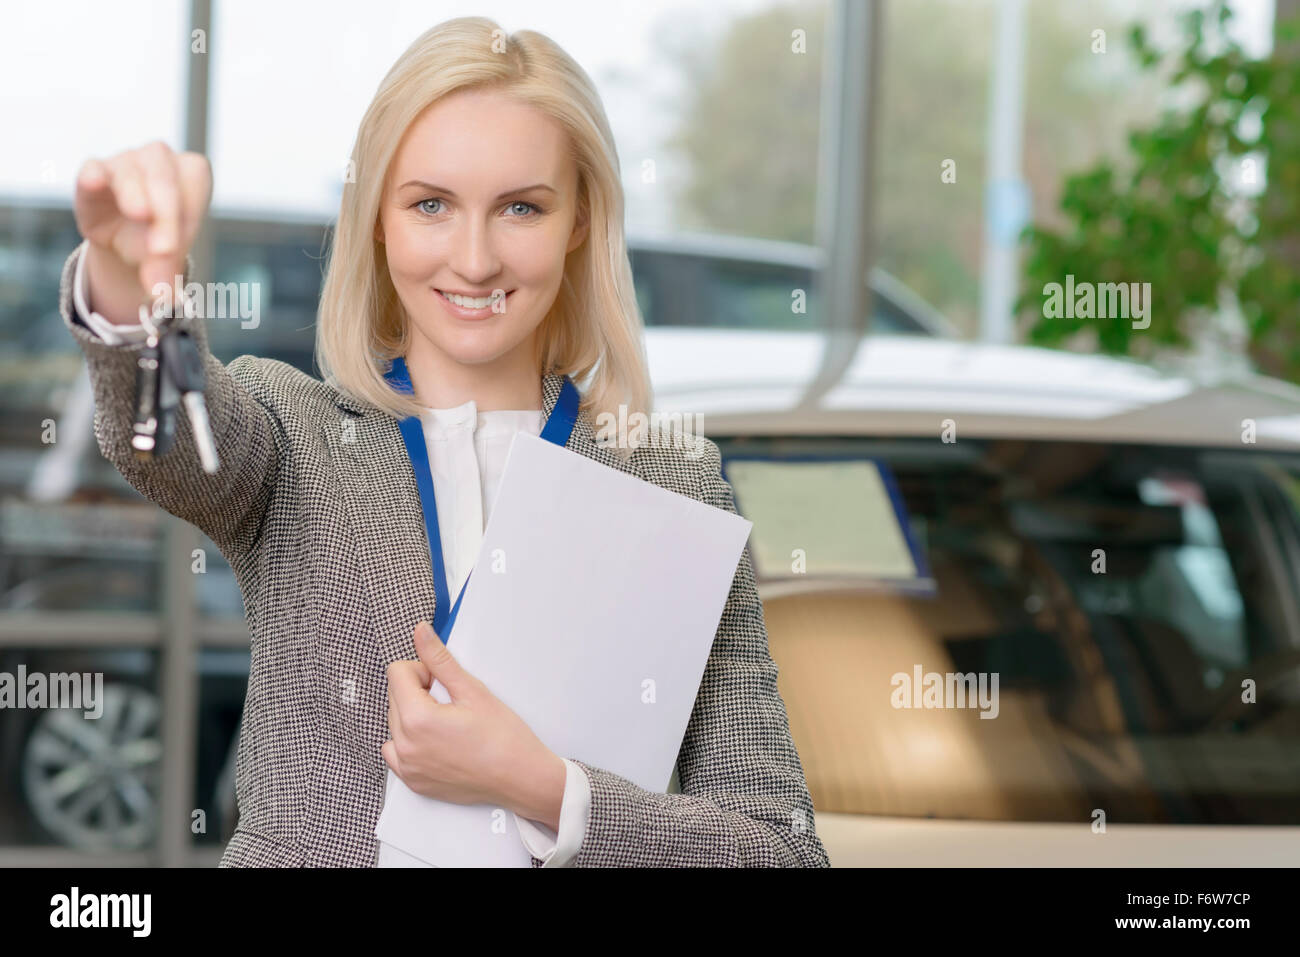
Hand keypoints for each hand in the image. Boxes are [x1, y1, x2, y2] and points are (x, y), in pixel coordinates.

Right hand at [73, 141, 211, 324]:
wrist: (123, 237)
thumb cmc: (154, 237)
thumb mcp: (164, 258)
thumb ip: (167, 274)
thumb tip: (169, 300)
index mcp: (190, 175)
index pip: (194, 185)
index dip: (184, 215)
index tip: (169, 250)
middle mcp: (160, 160)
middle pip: (164, 177)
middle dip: (164, 212)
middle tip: (161, 248)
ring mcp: (125, 162)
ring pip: (129, 170)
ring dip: (134, 193)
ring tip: (139, 215)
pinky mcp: (94, 172)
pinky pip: (93, 168)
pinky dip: (93, 175)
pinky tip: (93, 182)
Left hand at [382, 621, 566, 830]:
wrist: (520, 778)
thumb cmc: (504, 738)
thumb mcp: (472, 690)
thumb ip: (440, 659)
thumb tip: (421, 633)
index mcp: (417, 719)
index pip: (397, 672)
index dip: (423, 670)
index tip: (443, 682)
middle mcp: (405, 745)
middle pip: (394, 696)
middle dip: (418, 691)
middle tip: (452, 702)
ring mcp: (407, 766)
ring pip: (395, 722)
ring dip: (414, 715)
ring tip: (447, 722)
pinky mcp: (413, 781)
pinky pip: (395, 750)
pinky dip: (410, 741)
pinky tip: (437, 741)